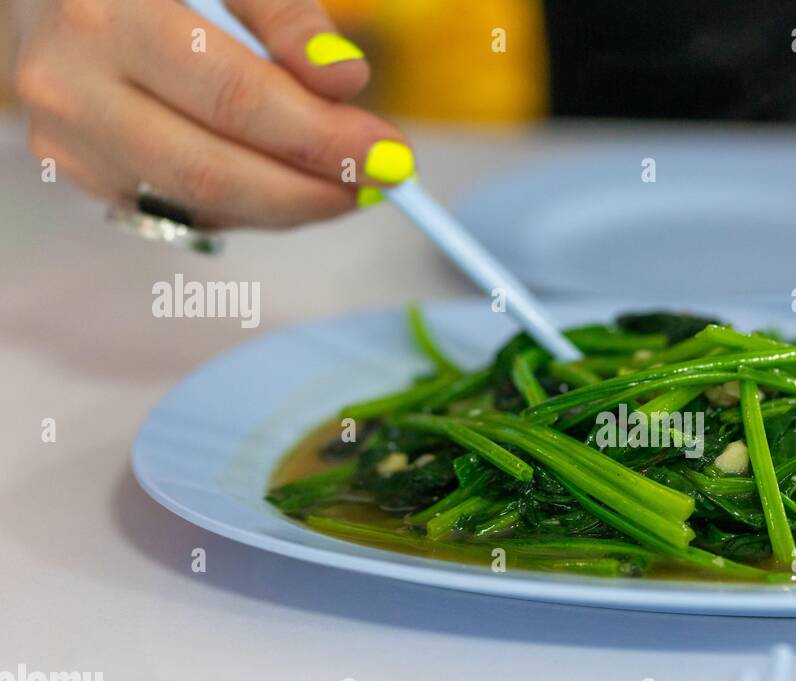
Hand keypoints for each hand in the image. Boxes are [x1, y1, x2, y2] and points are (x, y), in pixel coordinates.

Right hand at [12, 0, 414, 228]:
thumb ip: (285, 15)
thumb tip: (346, 81)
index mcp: (104, 14)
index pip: (236, 100)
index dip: (322, 138)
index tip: (392, 156)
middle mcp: (70, 86)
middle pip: (216, 172)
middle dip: (314, 190)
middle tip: (382, 186)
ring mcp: (66, 140)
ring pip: (201, 204)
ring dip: (289, 206)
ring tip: (345, 184)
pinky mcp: (75, 172)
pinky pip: (181, 208)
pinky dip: (248, 205)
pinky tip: (286, 180)